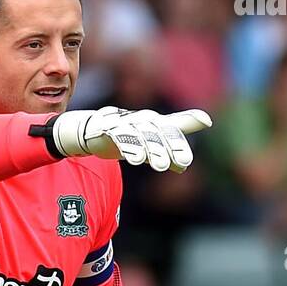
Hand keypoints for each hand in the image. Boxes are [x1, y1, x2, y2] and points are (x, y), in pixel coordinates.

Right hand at [51, 107, 211, 171]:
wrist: (94, 129)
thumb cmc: (128, 133)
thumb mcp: (152, 137)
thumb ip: (173, 138)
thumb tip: (192, 152)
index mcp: (154, 122)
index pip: (171, 133)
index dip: (178, 146)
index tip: (185, 162)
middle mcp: (142, 120)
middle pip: (158, 133)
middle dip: (168, 148)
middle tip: (178, 164)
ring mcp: (125, 124)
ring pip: (141, 135)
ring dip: (151, 149)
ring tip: (160, 165)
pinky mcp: (109, 129)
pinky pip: (120, 137)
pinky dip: (128, 146)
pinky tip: (135, 160)